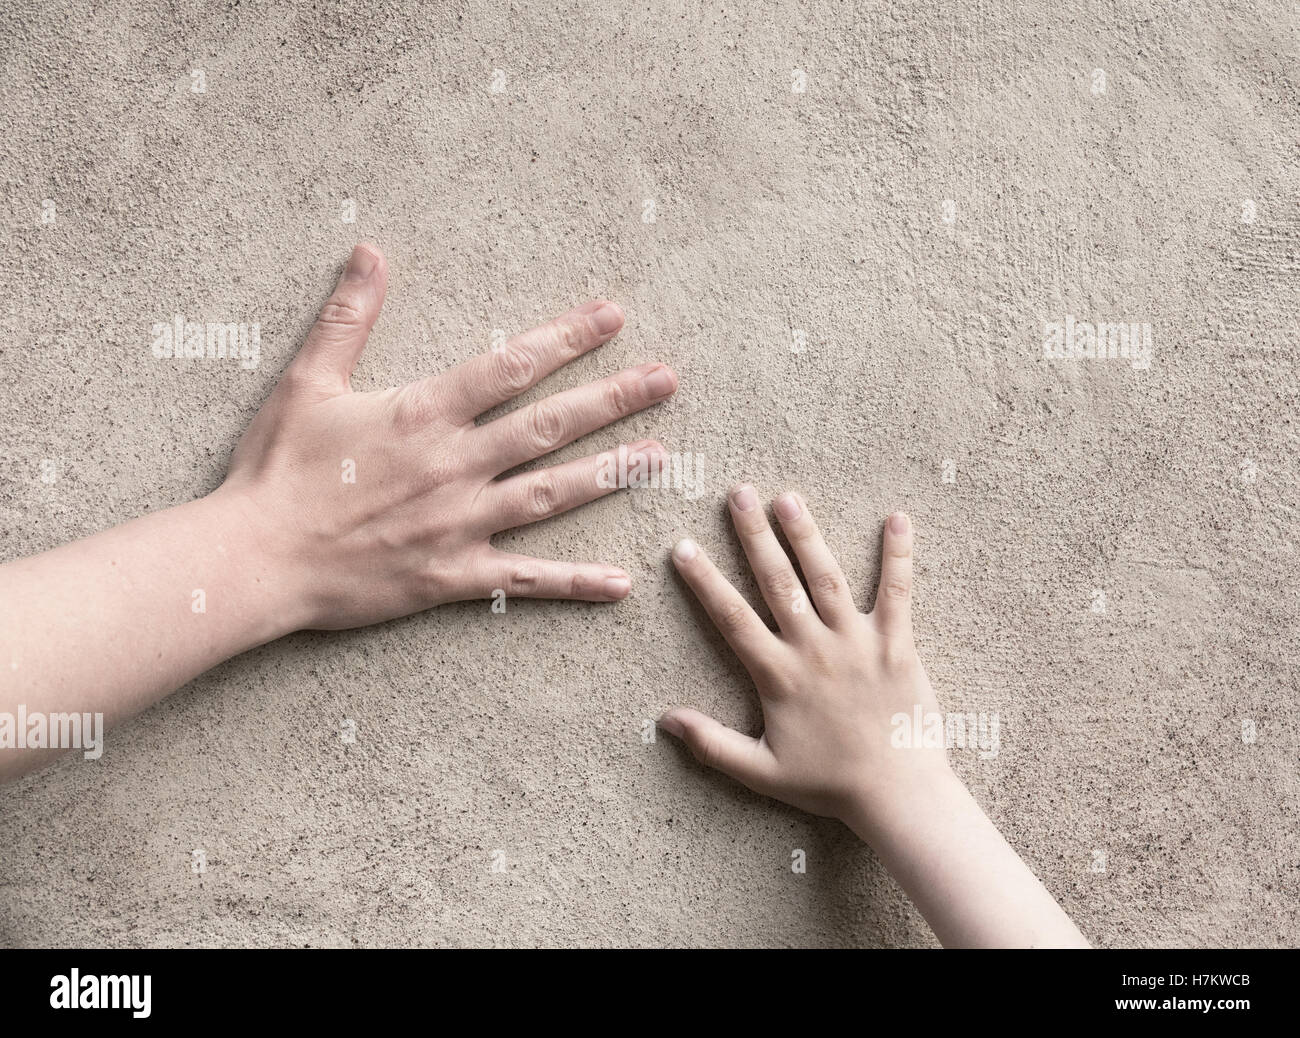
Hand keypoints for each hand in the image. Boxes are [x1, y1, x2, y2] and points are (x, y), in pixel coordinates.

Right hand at [221, 243, 677, 630]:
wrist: (253, 559)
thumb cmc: (276, 470)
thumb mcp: (307, 381)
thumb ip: (349, 317)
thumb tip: (370, 250)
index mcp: (425, 413)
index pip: (513, 364)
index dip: (568, 337)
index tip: (614, 317)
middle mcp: (456, 465)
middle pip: (551, 425)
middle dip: (613, 398)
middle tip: (668, 380)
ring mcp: (461, 523)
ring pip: (552, 494)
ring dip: (610, 474)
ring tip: (660, 457)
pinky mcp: (454, 576)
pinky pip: (524, 580)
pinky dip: (573, 584)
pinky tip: (620, 584)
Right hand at [659, 488, 948, 832]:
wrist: (897, 794)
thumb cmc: (828, 784)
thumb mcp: (760, 772)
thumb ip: (712, 744)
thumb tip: (664, 721)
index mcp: (778, 675)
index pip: (732, 617)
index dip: (705, 581)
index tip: (684, 547)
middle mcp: (813, 649)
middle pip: (777, 582)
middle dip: (755, 535)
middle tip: (739, 494)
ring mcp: (857, 642)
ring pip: (825, 577)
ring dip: (806, 535)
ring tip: (788, 498)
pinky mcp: (896, 643)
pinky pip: (897, 593)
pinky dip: (898, 556)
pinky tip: (897, 519)